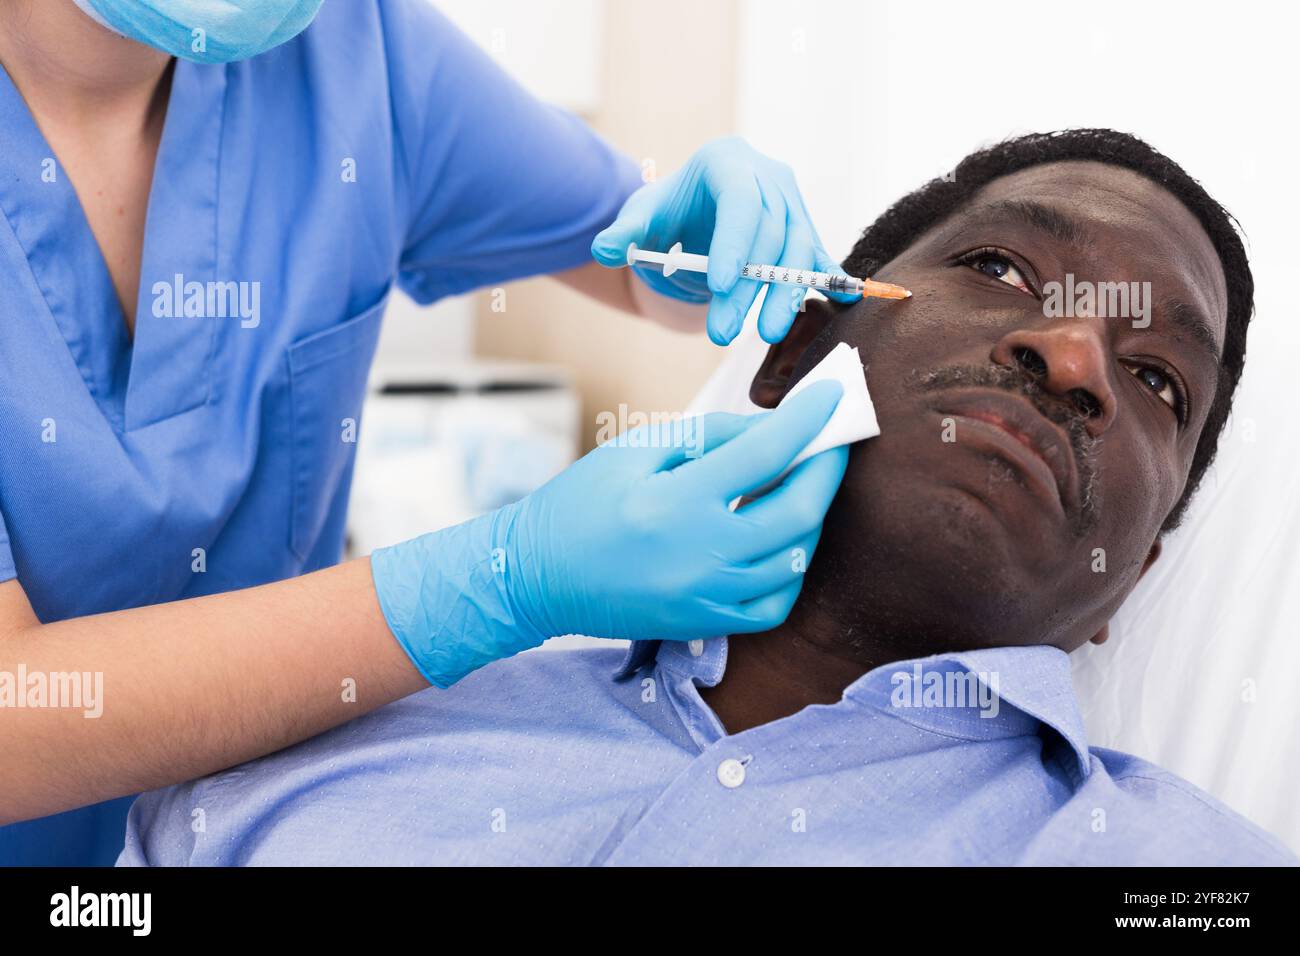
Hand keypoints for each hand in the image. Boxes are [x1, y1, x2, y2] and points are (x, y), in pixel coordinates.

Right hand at [371, 380, 848, 685]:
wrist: (534, 576)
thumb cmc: (579, 502)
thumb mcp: (635, 449)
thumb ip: (709, 435)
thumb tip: (772, 425)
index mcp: (675, 501)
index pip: (766, 454)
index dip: (809, 421)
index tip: (833, 396)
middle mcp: (698, 553)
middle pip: (796, 512)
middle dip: (827, 469)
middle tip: (834, 442)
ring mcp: (704, 596)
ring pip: (794, 560)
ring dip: (811, 518)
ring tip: (803, 486)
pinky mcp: (702, 623)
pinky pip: (773, 606)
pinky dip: (791, 571)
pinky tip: (784, 543)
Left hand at [591, 137, 850, 345]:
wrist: (696, 216)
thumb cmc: (670, 213)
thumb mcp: (641, 219)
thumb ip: (622, 234)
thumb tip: (603, 249)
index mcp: (727, 161)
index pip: (738, 200)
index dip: (734, 242)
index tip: (720, 284)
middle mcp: (768, 177)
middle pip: (768, 232)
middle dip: (748, 286)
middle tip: (723, 331)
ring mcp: (792, 203)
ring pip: (799, 248)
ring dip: (786, 294)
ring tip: (764, 332)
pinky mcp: (805, 232)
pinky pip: (820, 255)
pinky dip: (830, 278)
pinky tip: (844, 301)